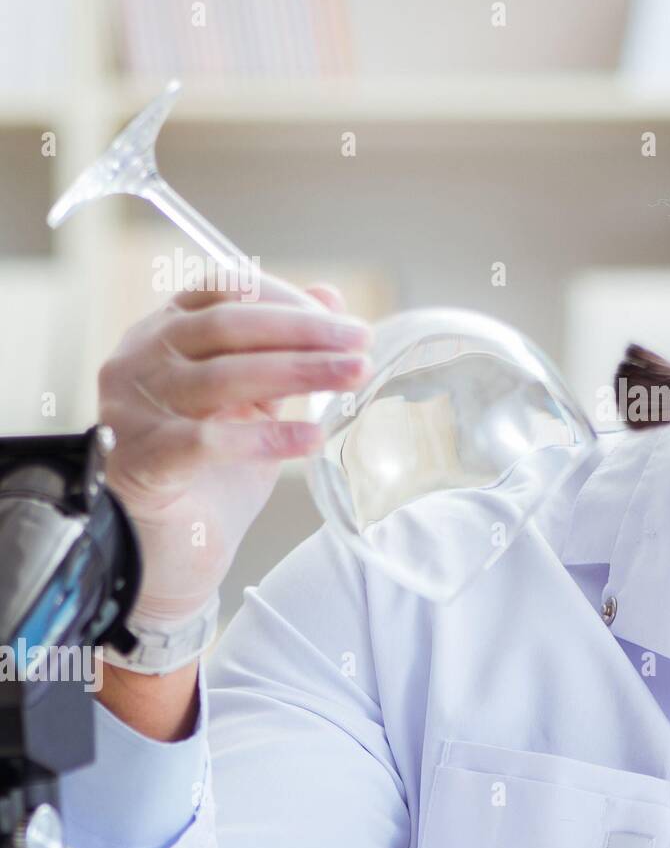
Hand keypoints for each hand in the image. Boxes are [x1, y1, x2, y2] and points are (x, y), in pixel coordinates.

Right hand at [96, 281, 370, 737]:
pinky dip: (266, 437)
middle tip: (361, 343)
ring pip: (221, 378)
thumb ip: (281, 348)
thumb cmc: (208, 473)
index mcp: (162, 334)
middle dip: (303, 332)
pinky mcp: (140, 462)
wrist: (167, 553)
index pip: (224, 294)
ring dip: (298, 373)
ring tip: (353, 377)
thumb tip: (329, 299)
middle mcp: (138, 362)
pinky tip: (312, 439)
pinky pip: (208, 441)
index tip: (345, 323)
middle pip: (226, 327)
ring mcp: (131, 410)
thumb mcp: (254, 400)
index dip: (287, 302)